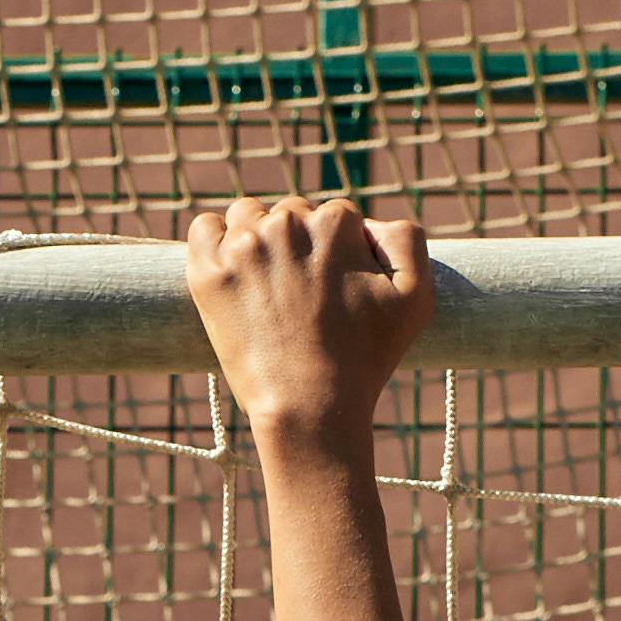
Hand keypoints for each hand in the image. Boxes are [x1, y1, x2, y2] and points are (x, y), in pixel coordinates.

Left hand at [183, 196, 437, 455]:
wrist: (310, 405)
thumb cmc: (366, 357)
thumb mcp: (415, 296)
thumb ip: (406, 239)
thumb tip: (369, 221)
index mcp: (335, 223)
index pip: (335, 217)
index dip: (339, 253)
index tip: (334, 288)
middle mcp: (287, 224)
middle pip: (291, 214)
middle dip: (298, 245)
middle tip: (301, 294)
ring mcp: (243, 246)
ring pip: (248, 216)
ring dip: (257, 238)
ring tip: (267, 284)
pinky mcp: (208, 272)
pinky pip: (204, 229)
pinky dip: (215, 241)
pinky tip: (231, 270)